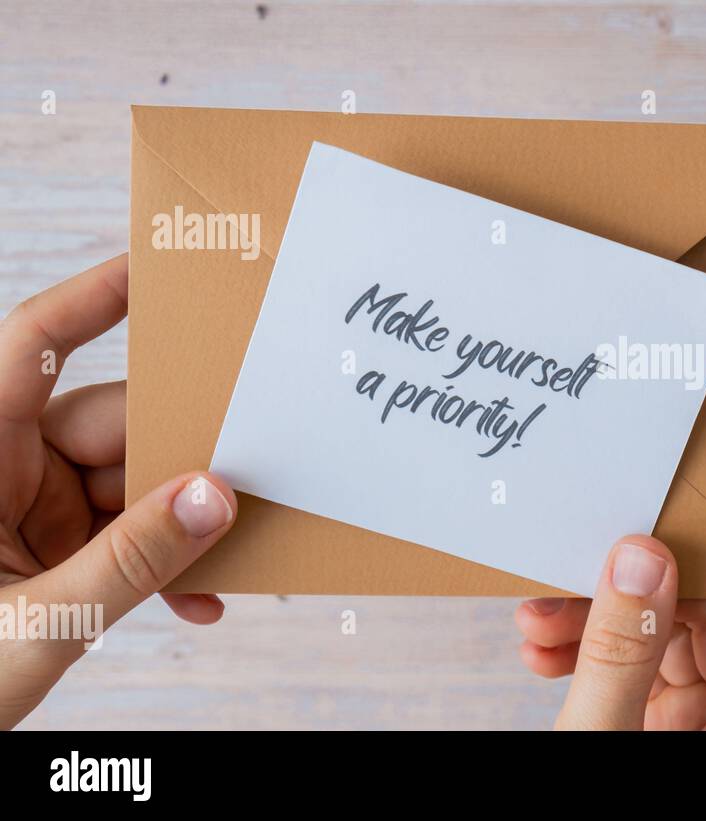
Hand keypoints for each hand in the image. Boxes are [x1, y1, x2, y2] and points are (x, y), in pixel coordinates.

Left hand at [0, 254, 238, 728]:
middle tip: (252, 474)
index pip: (30, 350)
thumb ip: (130, 562)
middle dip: (183, 457)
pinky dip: (167, 567)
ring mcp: (36, 512)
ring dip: (185, 525)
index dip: (92, 299)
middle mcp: (8, 472)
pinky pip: (132, 536)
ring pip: (136, 485)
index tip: (159, 267)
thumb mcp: (38, 622)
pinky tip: (200, 600)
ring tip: (233, 559)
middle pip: (112, 427)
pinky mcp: (61, 551)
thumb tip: (215, 498)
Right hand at [515, 472, 705, 729]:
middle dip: (645, 584)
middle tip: (571, 565)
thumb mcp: (603, 749)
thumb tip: (645, 557)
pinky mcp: (664, 727)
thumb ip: (620, 657)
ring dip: (603, 616)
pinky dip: (594, 648)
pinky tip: (543, 650)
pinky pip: (640, 663)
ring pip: (674, 635)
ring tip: (534, 622)